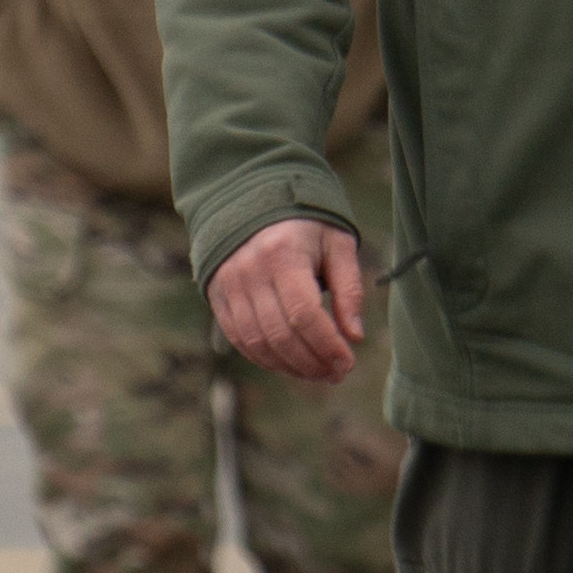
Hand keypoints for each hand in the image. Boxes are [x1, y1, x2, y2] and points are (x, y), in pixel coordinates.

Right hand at [206, 216, 369, 384]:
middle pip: (281, 335)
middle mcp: (249, 271)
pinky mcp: (218, 296)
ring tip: (317, 374)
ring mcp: (228, 285)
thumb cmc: (305, 223)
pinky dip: (266, 359)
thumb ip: (349, 289)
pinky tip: (290, 365)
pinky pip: (240, 339)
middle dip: (312, 363)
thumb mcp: (337, 244)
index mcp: (282, 253)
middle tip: (337, 374)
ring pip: (258, 343)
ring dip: (290, 367)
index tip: (347, 363)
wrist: (252, 198)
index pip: (305, 314)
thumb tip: (354, 337)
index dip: (327, 346)